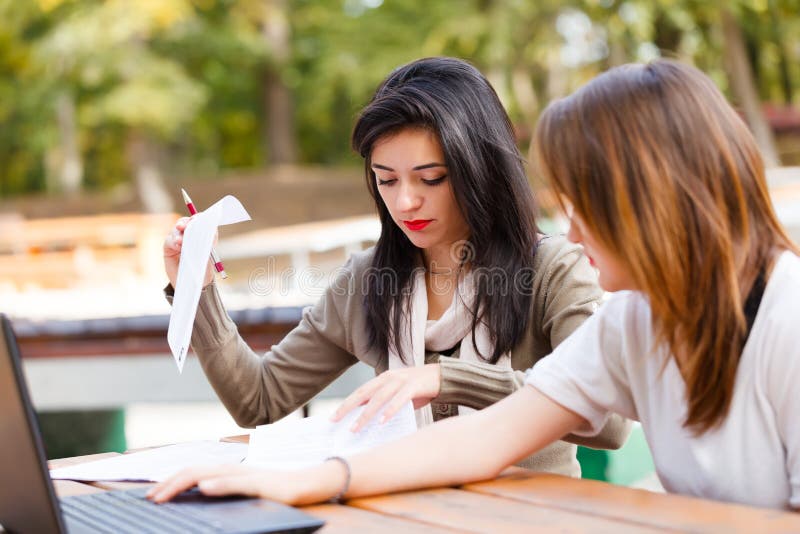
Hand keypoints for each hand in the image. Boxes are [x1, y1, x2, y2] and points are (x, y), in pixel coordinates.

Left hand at [146, 461, 344, 505]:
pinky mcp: (261, 483)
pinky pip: (236, 482)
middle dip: (169, 483)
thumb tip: (204, 493)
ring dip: (183, 483)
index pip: (195, 471)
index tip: (153, 494)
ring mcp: (247, 475)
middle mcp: (235, 468)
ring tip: (164, 493)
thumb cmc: (280, 490)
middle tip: (149, 497)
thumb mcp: (249, 492)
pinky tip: (204, 486)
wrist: (311, 483)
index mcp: (230, 471)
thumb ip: (228, 490)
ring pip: (209, 474)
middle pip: (195, 470)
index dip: (172, 480)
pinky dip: (218, 483)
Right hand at [163, 216, 215, 287]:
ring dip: (179, 234)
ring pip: (177, 230)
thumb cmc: (202, 273)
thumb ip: (208, 248)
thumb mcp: (208, 261)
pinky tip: (177, 246)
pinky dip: (173, 242)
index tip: (199, 219)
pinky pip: (169, 240)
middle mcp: (191, 236)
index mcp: (204, 236)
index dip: (200, 219)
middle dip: (187, 223)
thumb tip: (209, 235)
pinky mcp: (169, 247)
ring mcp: (179, 240)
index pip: (202, 222)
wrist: (191, 285)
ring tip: (181, 242)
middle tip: (186, 226)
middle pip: (188, 223)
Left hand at [332, 364, 440, 431]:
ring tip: (356, 428)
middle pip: (364, 393)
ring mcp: (401, 380)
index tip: (333, 417)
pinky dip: (390, 410)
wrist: (442, 377)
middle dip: (348, 407)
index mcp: (383, 379)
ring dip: (366, 414)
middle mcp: (389, 378)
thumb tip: (369, 422)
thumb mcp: (398, 395)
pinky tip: (382, 422)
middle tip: (336, 421)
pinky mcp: (414, 386)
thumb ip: (385, 404)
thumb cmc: (419, 389)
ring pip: (379, 398)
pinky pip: (399, 399)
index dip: (346, 404)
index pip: (360, 392)